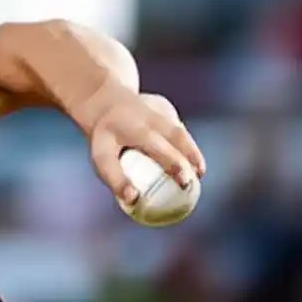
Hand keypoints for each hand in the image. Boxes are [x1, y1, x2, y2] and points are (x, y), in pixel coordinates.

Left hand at [80, 83, 205, 205]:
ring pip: (181, 133)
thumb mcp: (102, 158)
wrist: (103, 102)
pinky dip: (186, 144)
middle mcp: (153, 118)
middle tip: (195, 182)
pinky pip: (178, 129)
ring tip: (199, 172)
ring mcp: (161, 109)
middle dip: (191, 159)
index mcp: (139, 130)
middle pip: (179, 138)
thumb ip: (115, 179)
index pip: (163, 149)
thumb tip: (133, 200)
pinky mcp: (165, 107)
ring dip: (193, 152)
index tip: (185, 183)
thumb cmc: (104, 137)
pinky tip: (189, 159)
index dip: (176, 166)